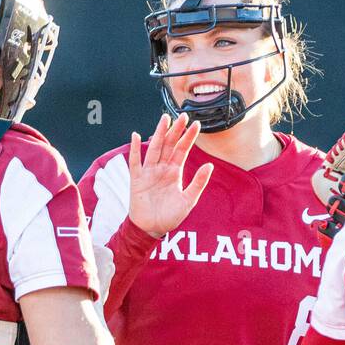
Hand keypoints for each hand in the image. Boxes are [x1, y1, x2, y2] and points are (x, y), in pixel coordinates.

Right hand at [127, 113, 213, 236]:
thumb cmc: (170, 216)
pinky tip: (135, 136)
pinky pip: (135, 162)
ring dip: (159, 134)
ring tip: (165, 119)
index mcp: (174, 172)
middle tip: (183, 115)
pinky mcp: (136, 180)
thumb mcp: (188, 200)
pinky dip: (134, 149)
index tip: (196, 124)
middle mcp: (162, 169)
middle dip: (175, 130)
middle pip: (169, 145)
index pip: (182, 150)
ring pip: (154, 149)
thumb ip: (198, 182)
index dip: (188, 137)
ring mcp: (149, 173)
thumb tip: (210, 165)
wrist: (152, 229)